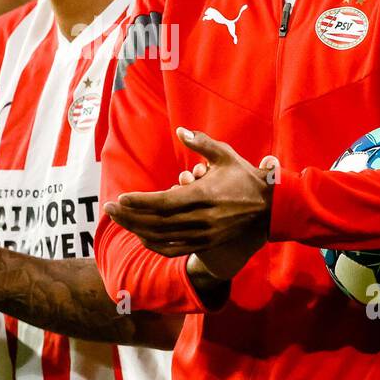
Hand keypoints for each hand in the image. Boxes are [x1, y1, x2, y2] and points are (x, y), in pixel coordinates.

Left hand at [103, 127, 276, 278]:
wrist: (270, 207)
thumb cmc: (244, 177)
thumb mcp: (225, 155)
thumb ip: (202, 143)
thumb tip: (180, 131)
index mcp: (205, 195)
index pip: (165, 202)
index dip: (141, 202)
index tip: (120, 198)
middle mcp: (203, 218)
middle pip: (158, 222)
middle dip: (130, 216)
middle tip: (109, 209)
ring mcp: (204, 234)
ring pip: (164, 238)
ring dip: (137, 230)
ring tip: (119, 220)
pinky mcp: (206, 243)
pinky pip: (175, 249)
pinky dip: (155, 244)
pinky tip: (141, 236)